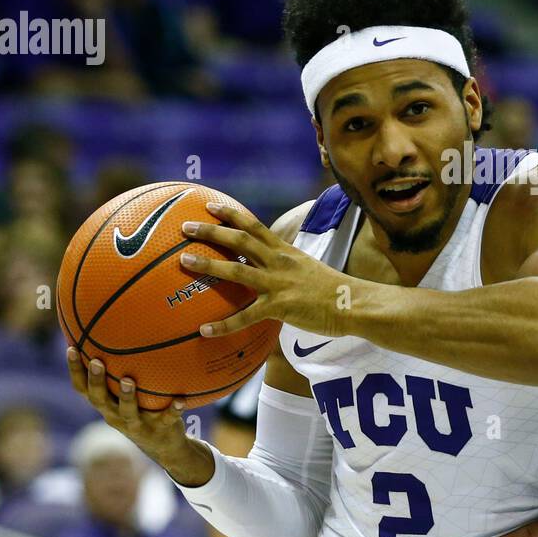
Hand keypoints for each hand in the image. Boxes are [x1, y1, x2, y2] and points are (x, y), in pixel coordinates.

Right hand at [65, 350, 207, 483]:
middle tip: (97, 362)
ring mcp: (137, 424)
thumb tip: (112, 335)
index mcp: (105, 405)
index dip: (75, 371)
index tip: (71, 348)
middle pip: (100, 400)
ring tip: (129, 380)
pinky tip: (181, 400)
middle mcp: (116, 416)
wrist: (164, 445)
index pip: (82, 389)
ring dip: (127, 396)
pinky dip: (173, 410)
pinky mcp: (160, 428)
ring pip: (129, 412)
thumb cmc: (140, 409)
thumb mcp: (125, 395)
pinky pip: (167, 418)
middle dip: (97, 381)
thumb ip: (118, 372)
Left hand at [179, 204, 342, 339]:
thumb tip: (268, 268)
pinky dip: (224, 324)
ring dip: (208, 265)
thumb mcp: (307, 267)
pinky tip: (204, 331)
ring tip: (184, 262)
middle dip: (211, 232)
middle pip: (240, 241)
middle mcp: (278, 262)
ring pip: (237, 271)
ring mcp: (278, 284)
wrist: (353, 303)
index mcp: (284, 251)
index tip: (209, 206)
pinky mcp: (280, 307)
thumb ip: (286, 265)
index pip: (254, 226)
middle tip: (184, 228)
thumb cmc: (332, 290)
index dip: (230, 215)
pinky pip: (246, 316)